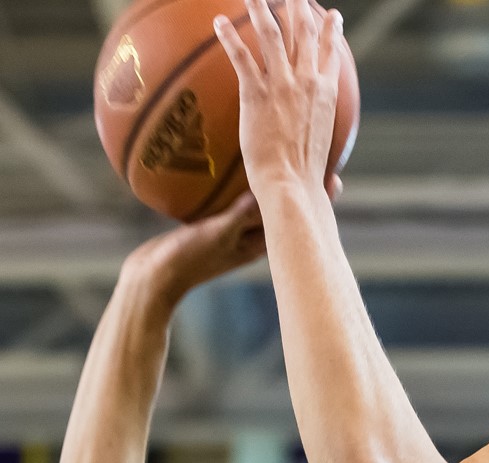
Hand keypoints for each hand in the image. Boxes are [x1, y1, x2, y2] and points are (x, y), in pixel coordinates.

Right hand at [124, 172, 344, 299]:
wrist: (152, 280)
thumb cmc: (186, 260)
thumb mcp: (215, 232)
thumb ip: (241, 214)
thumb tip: (271, 192)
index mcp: (259, 244)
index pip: (296, 220)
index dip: (315, 200)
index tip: (336, 178)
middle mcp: (251, 240)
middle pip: (283, 210)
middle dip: (298, 188)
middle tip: (318, 159)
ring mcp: (232, 236)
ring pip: (259, 204)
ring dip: (271, 184)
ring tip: (281, 157)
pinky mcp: (214, 229)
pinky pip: (232, 201)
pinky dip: (237, 184)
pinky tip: (231, 163)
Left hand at [213, 0, 344, 198]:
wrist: (291, 185)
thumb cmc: (306, 183)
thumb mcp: (324, 165)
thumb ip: (328, 167)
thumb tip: (337, 186)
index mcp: (326, 94)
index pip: (330, 53)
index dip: (331, 31)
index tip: (332, 16)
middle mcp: (307, 81)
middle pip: (303, 30)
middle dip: (298, 4)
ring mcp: (282, 85)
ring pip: (271, 33)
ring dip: (261, 7)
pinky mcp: (256, 94)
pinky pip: (241, 56)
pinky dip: (229, 36)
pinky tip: (218, 21)